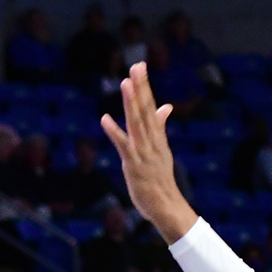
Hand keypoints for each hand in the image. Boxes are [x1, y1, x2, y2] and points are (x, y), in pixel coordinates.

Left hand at [100, 63, 194, 242]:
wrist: (166, 205)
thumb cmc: (160, 178)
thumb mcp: (162, 149)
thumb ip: (160, 125)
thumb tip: (166, 105)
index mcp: (158, 136)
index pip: (151, 106)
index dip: (145, 86)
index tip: (140, 66)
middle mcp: (152, 141)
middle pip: (145, 110)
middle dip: (140, 87)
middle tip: (136, 66)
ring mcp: (143, 152)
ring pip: (137, 123)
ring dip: (131, 103)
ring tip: (125, 83)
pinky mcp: (133, 164)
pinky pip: (123, 145)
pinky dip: (114, 131)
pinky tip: (105, 119)